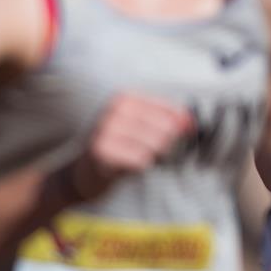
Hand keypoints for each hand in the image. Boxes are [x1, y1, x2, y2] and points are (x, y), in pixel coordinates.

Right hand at [63, 95, 194, 200]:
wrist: (81, 172)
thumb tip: (189, 123)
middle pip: (166, 128)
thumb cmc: (118, 147)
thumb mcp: (139, 127)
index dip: (181, 126)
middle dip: (165, 145)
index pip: (169, 109)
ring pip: (155, 145)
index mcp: (125, 98)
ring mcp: (105, 130)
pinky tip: (126, 166)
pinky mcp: (102, 152)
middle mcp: (114, 110)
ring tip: (135, 157)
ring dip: (152, 157)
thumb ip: (166, 121)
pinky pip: (140, 161)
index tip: (178, 136)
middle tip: (150, 151)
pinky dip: (139, 167)